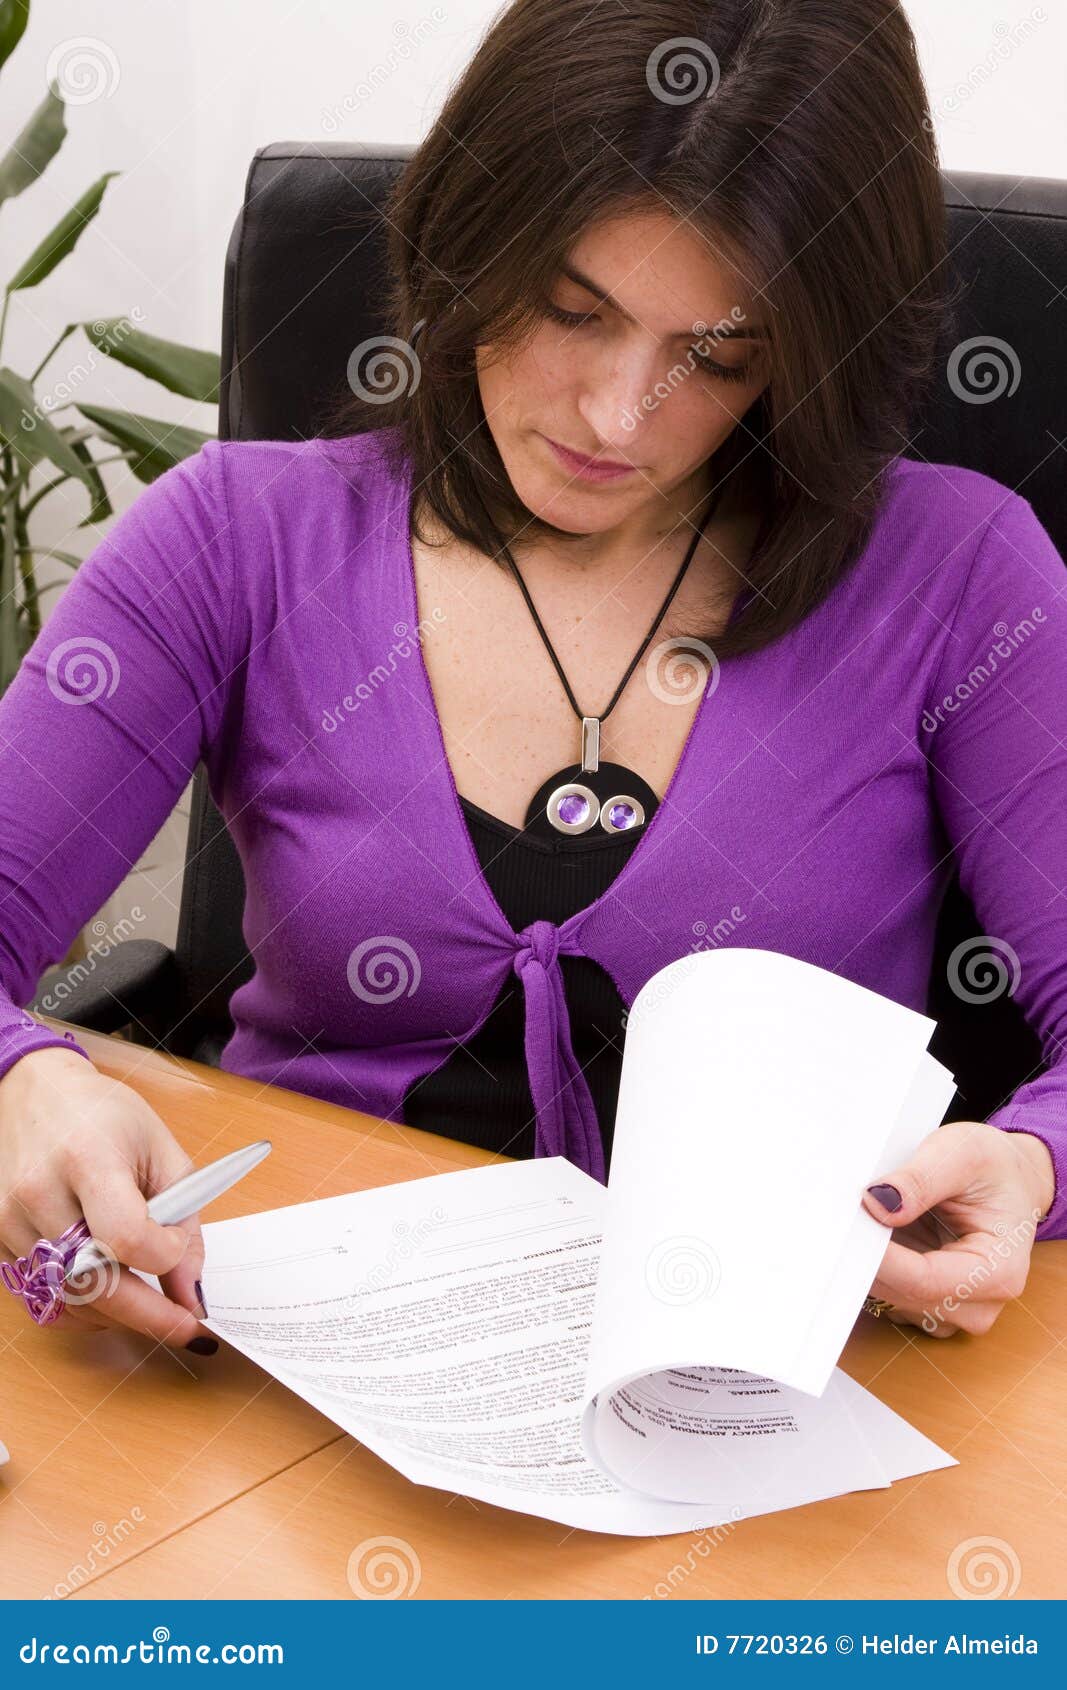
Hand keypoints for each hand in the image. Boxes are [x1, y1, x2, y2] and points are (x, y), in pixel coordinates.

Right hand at [0, 1046, 212, 1350]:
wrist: (35, 1093)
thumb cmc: (105, 1115)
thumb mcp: (161, 1150)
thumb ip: (184, 1220)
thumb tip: (190, 1292)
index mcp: (88, 1157)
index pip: (126, 1236)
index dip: (163, 1255)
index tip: (178, 1249)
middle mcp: (39, 1191)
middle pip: (94, 1281)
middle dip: (148, 1315)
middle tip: (183, 1326)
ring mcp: (9, 1218)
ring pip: (68, 1298)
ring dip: (116, 1313)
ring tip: (147, 1302)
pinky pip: (41, 1297)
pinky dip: (81, 1307)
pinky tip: (107, 1293)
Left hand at [861, 1119, 1053, 1337]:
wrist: (1009, 1178)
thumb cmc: (993, 1167)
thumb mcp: (962, 1155)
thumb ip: (920, 1180)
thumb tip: (877, 1203)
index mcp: (998, 1272)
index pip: (923, 1281)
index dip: (879, 1258)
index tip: (844, 1231)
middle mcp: (978, 1303)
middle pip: (902, 1293)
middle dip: (865, 1257)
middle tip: (835, 1219)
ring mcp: (951, 1309)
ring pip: (889, 1297)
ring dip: (865, 1262)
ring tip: (854, 1221)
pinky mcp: (928, 1302)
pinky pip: (886, 1293)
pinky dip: (870, 1265)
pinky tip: (866, 1233)